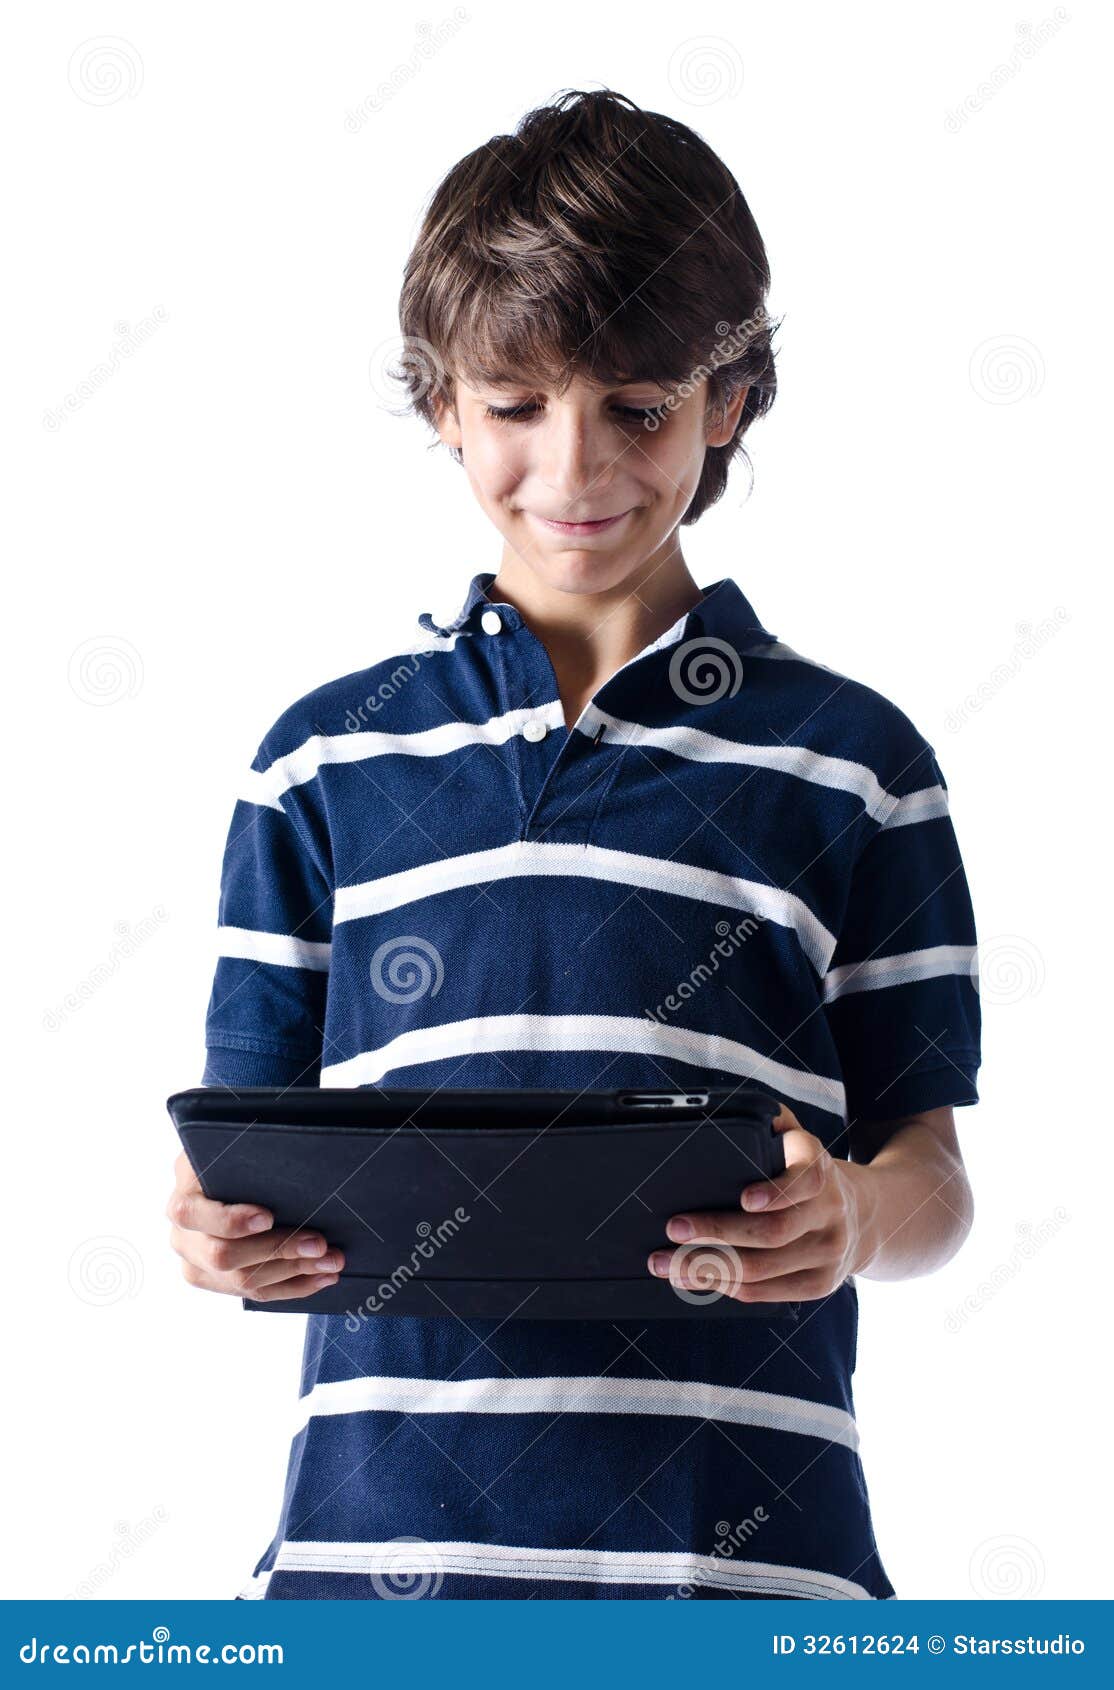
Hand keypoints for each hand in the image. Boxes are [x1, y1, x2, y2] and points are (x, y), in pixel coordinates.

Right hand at [166, 1151, 344, 1301]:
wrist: (228, 1180)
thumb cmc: (235, 1159)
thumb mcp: (232, 1147)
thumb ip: (245, 1149)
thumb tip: (291, 1146)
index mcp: (182, 1197)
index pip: (191, 1214)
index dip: (229, 1220)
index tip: (268, 1216)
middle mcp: (182, 1237)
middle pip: (223, 1256)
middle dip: (278, 1249)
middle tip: (319, 1242)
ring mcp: (197, 1264)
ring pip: (243, 1281)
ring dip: (295, 1272)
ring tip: (332, 1260)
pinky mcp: (217, 1283)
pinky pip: (255, 1294)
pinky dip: (295, 1287)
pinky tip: (322, 1277)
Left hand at [646, 1104, 862, 1303]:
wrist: (864, 1215)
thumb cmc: (807, 1171)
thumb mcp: (799, 1139)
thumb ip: (771, 1121)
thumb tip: (728, 1109)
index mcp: (821, 1170)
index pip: (805, 1181)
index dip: (775, 1193)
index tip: (744, 1198)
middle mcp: (829, 1213)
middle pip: (772, 1232)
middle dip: (717, 1231)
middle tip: (673, 1228)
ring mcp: (827, 1254)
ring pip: (762, 1269)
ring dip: (708, 1268)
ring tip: (667, 1263)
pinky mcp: (819, 1285)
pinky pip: (766, 1293)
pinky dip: (726, 1286)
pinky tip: (697, 1278)